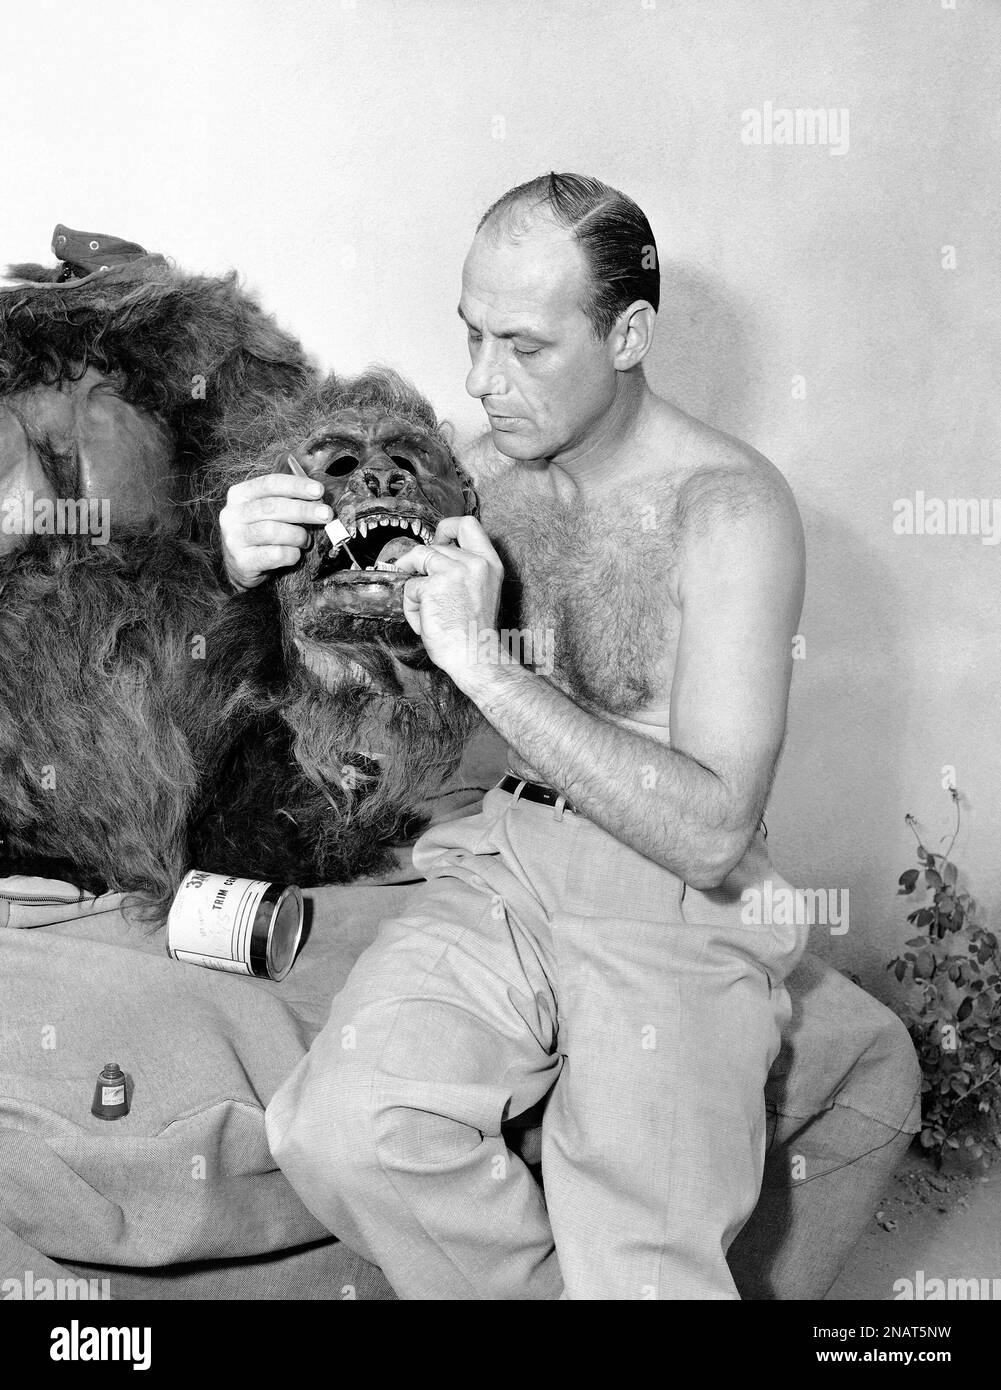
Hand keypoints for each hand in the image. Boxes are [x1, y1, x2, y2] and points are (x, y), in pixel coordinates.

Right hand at [219, 475, 331, 589]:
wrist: (241, 567)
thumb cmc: (261, 534)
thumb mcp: (268, 512)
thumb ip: (287, 501)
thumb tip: (318, 499)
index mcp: (239, 495)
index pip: (269, 484)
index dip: (296, 485)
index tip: (318, 490)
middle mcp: (232, 515)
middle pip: (272, 507)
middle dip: (304, 510)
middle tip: (326, 514)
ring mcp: (234, 539)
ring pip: (273, 531)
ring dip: (298, 535)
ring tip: (306, 540)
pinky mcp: (243, 561)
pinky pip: (275, 554)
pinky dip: (292, 553)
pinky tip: (295, 553)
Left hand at [394, 515, 503, 680]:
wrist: (475, 657)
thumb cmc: (474, 633)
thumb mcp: (479, 591)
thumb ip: (463, 570)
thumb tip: (431, 558)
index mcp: (489, 563)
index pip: (468, 524)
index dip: (446, 528)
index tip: (436, 542)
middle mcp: (474, 563)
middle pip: (434, 545)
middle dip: (421, 565)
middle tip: (423, 589)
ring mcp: (453, 571)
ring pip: (418, 558)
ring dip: (414, 583)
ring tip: (423, 607)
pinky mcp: (433, 585)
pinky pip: (409, 587)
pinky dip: (411, 606)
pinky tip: (424, 621)